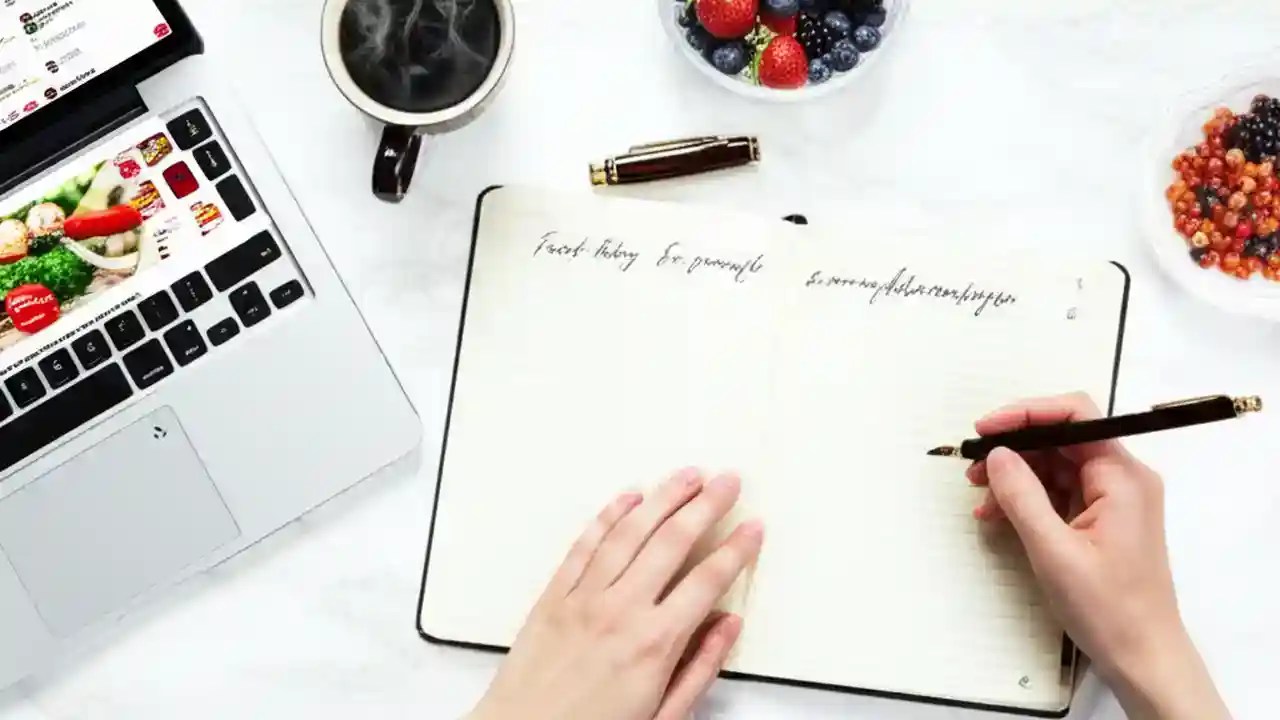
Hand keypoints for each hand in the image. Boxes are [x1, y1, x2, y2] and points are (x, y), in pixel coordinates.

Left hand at [469, 469, 762, 719]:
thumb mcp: (664, 717)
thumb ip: (700, 668)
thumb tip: (728, 625)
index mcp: (655, 643)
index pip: (709, 579)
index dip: (737, 549)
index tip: (753, 528)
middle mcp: (620, 611)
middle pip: (672, 541)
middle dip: (706, 505)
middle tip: (728, 481)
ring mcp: (584, 598)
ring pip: (630, 531)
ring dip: (662, 498)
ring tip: (686, 476)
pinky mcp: (554, 596)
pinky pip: (585, 544)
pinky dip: (609, 515)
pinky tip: (628, 497)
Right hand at [969, 393, 1229, 719]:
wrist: (1143, 657)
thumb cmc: (1107, 608)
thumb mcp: (1054, 551)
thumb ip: (1022, 496)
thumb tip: (997, 453)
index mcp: (1122, 477)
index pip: (1076, 415)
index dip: (1027, 413)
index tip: (986, 428)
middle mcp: (1123, 479)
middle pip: (1062, 439)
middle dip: (1015, 447)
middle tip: (972, 466)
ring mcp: (1114, 499)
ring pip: (1056, 466)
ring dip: (1015, 475)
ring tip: (979, 493)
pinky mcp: (1103, 519)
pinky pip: (1060, 492)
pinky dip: (1027, 498)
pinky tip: (997, 514)